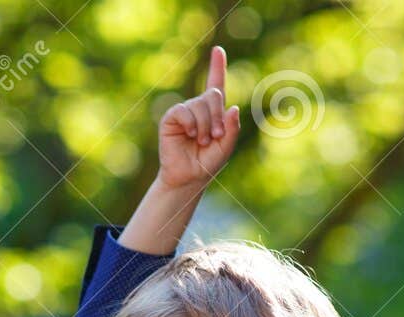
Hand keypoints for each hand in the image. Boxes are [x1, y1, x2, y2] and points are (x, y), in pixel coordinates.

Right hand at [157, 45, 240, 188]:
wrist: (187, 178)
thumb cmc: (207, 163)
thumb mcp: (227, 145)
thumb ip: (232, 128)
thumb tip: (232, 108)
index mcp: (213, 111)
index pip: (216, 84)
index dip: (217, 66)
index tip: (217, 50)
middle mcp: (198, 108)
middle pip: (213, 95)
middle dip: (217, 115)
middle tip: (215, 136)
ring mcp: (184, 112)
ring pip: (199, 104)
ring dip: (205, 125)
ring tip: (202, 141)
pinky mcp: (171, 119)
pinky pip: (183, 111)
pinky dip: (190, 123)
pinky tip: (190, 135)